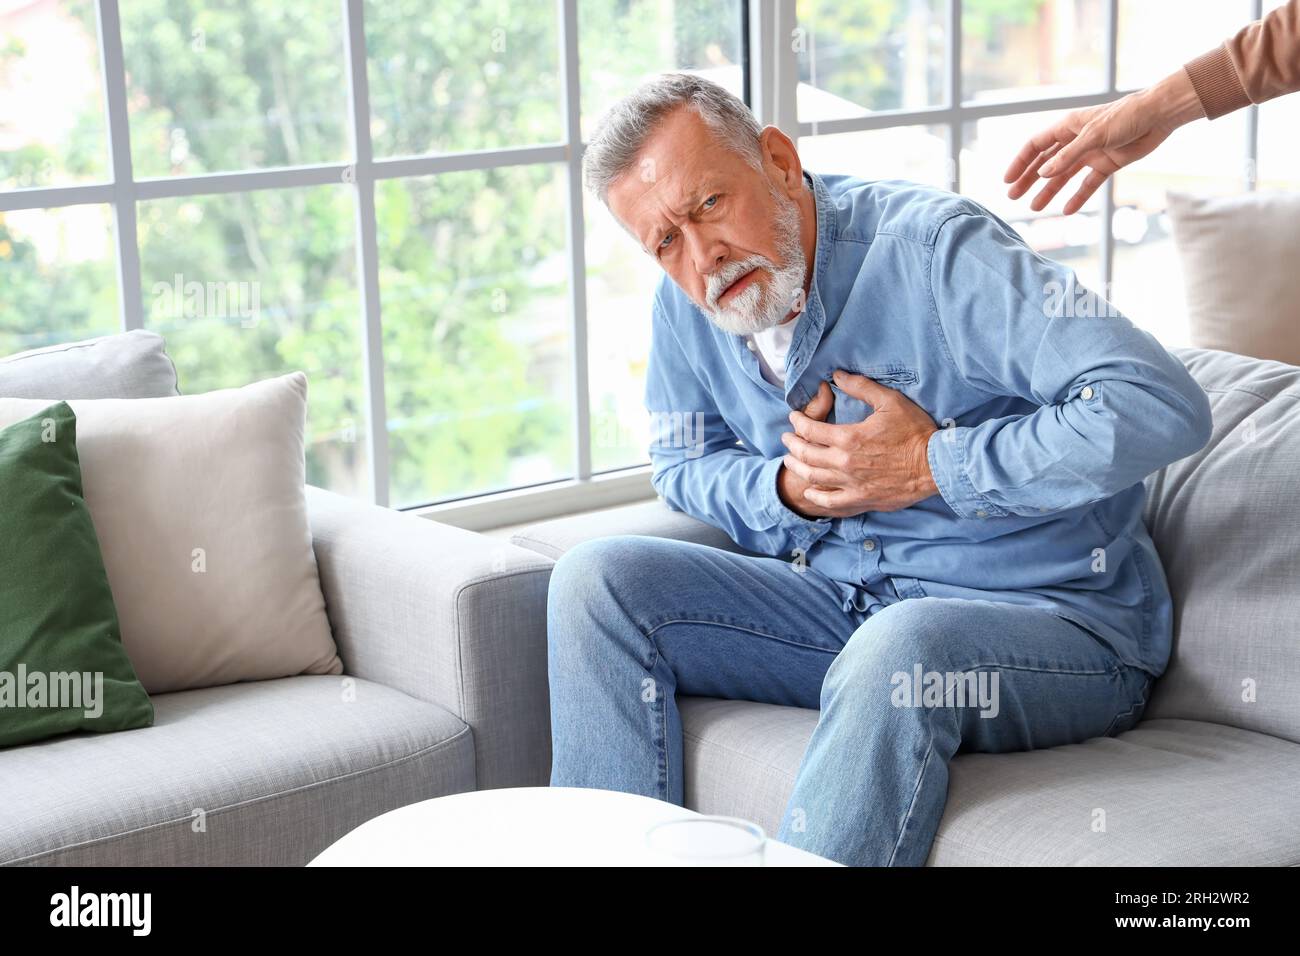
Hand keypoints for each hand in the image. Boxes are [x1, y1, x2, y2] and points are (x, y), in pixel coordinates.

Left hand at [780, 369, 938, 517]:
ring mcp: (851, 484)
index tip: (794, 417)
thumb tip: (837, 375)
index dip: (798, 422)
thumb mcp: (890, 401)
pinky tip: (809, 491)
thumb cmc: (915, 432)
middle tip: (786, 438)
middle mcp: (844, 463)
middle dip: (792, 444)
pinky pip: (831, 501)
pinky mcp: (861, 499)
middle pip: (806, 454)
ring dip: (797, 467)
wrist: (935, 465)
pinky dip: (816, 496)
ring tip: (790, 460)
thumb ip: (861, 387)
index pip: (810, 430)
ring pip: (813, 477)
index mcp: (848, 438)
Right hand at [1003, 70, 1203, 214]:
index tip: (1007, 180)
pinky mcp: (1107, 164)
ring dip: (1049, 191)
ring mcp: (1091, 154)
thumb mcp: (1093, 136)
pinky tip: (1068, 210)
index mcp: (1067, 127)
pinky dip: (1079, 196)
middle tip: (1014, 197)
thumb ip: (1067, 156)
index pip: (1036, 146)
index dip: (1020, 162)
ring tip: (1035, 208)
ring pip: (1064, 176)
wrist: (1159, 116)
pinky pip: (1088, 184)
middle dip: (1029, 180)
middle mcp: (1076, 141)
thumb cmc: (1126, 116)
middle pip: (1046, 163)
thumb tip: (1043, 173)